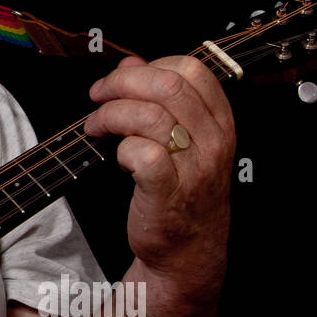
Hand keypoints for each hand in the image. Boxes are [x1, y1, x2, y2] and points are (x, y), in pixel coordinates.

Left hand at [82, 55, 235, 292]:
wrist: (188, 253)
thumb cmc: (182, 192)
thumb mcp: (183, 139)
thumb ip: (159, 99)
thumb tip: (131, 63)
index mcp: (219, 121)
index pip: (192, 70)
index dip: (151, 66)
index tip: (124, 80)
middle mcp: (213, 141)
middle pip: (168, 85)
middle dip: (121, 83)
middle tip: (98, 96)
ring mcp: (194, 167)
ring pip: (148, 116)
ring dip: (110, 114)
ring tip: (97, 126)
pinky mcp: (169, 192)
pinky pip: (142, 154)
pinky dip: (121, 148)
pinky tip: (116, 155)